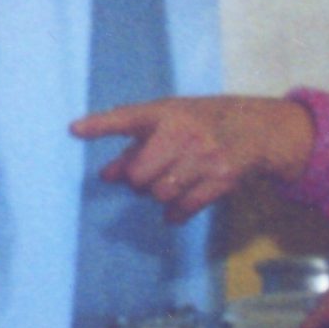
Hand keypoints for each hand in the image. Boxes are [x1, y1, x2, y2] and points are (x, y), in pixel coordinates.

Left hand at [70, 96, 315, 223]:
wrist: (253, 129)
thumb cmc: (198, 124)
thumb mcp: (167, 123)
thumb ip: (134, 146)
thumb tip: (107, 177)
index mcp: (165, 114)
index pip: (126, 118)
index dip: (99, 125)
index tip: (75, 130)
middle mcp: (183, 134)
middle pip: (140, 175)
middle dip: (138, 182)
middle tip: (146, 176)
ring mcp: (204, 158)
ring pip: (161, 194)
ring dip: (157, 195)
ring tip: (166, 186)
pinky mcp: (221, 179)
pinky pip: (185, 207)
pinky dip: (174, 213)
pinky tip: (174, 210)